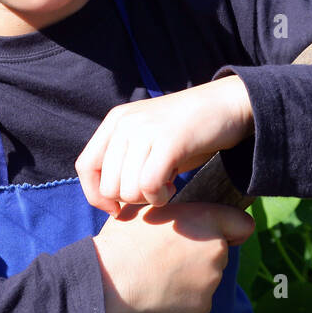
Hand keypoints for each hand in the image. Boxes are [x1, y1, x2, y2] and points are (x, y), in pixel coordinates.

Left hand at [76, 75, 252, 213]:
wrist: (227, 105)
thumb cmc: (187, 130)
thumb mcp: (146, 139)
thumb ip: (124, 160)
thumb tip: (107, 200)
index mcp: (115, 121)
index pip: (85, 166)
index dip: (95, 195)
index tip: (116, 207)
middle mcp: (125, 123)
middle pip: (107, 186)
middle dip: (130, 200)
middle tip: (154, 190)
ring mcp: (145, 130)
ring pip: (127, 190)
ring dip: (148, 200)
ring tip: (166, 185)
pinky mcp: (168, 141)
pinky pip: (150, 186)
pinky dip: (160, 197)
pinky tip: (173, 187)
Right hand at [92, 201, 255, 312]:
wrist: (113, 276)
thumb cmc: (126, 238)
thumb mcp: (149, 205)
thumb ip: (174, 202)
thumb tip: (174, 193)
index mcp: (207, 218)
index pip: (243, 224)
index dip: (233, 228)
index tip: (222, 234)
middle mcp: (217, 248)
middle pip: (221, 251)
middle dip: (202, 252)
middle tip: (171, 253)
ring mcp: (211, 279)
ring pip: (208, 275)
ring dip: (193, 274)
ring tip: (162, 271)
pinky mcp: (203, 304)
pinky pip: (199, 298)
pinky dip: (185, 296)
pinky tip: (163, 289)